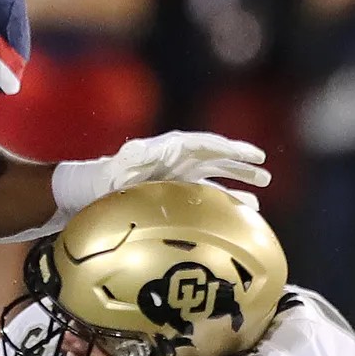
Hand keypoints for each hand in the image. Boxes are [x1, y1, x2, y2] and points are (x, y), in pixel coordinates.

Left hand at [51, 131, 269, 215]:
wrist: (89, 195)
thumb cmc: (102, 181)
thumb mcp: (114, 168)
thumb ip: (128, 159)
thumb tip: (137, 149)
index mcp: (168, 150)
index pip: (205, 145)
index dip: (230, 149)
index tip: (253, 155)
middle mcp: (177, 160)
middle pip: (216, 157)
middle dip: (241, 162)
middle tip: (265, 171)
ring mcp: (179, 176)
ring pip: (217, 175)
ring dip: (239, 179)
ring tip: (263, 186)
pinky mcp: (176, 193)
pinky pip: (207, 195)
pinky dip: (226, 200)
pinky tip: (244, 210)